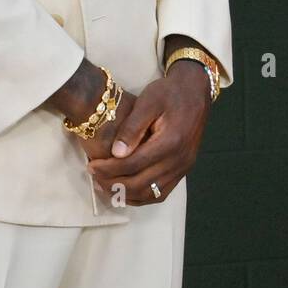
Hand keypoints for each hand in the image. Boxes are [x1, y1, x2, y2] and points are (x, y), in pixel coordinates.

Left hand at [86, 61, 211, 205]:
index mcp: (170, 142)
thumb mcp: (148, 101)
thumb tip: (116, 154)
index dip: (109, 169)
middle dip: (113, 183)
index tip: (92, 165)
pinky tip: (125, 190)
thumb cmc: (170, 92)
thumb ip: (132, 127)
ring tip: (105, 183)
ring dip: (125, 193)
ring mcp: (183, 168)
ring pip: (150, 194)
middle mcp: (179, 160)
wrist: (195, 91)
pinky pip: (161, 193)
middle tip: (94, 174)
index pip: (134, 165)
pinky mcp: (183, 170)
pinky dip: (141, 196)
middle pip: (140, 184)